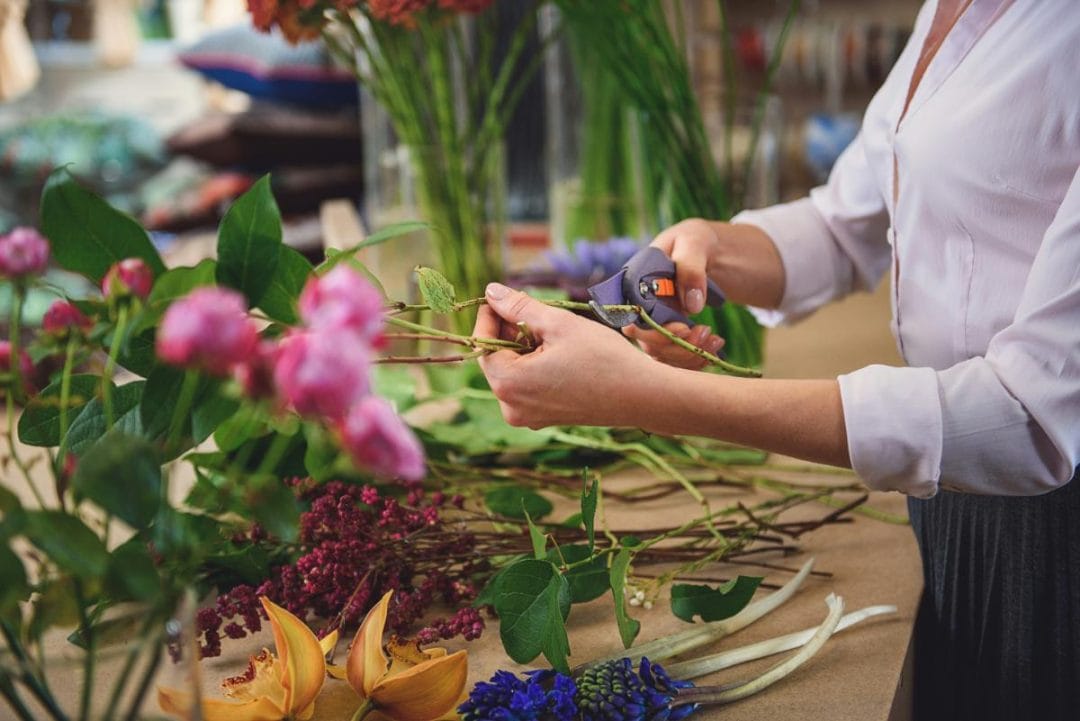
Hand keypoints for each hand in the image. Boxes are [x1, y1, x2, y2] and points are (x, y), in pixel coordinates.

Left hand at [474, 283, 657, 428]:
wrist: (643, 396)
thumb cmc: (604, 359)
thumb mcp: (559, 324)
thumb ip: (519, 307)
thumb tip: (491, 292)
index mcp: (508, 384)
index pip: (482, 342)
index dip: (491, 315)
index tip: (505, 296)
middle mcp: (510, 407)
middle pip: (496, 357)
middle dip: (511, 331)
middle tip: (537, 311)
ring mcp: (526, 417)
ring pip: (513, 370)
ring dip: (525, 346)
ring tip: (554, 333)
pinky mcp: (543, 418)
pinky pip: (527, 385)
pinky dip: (536, 365)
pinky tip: (561, 353)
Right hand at [623, 218, 725, 368]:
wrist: (708, 251)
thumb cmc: (695, 240)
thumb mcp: (694, 241)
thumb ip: (690, 267)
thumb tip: (691, 305)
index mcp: (634, 282)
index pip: (631, 316)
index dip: (653, 329)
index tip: (684, 328)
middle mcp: (638, 306)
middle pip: (644, 341)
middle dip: (676, 345)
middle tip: (706, 334)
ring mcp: (652, 323)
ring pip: (660, 354)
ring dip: (688, 354)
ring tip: (715, 340)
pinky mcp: (668, 334)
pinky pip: (673, 357)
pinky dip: (694, 358)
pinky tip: (714, 346)